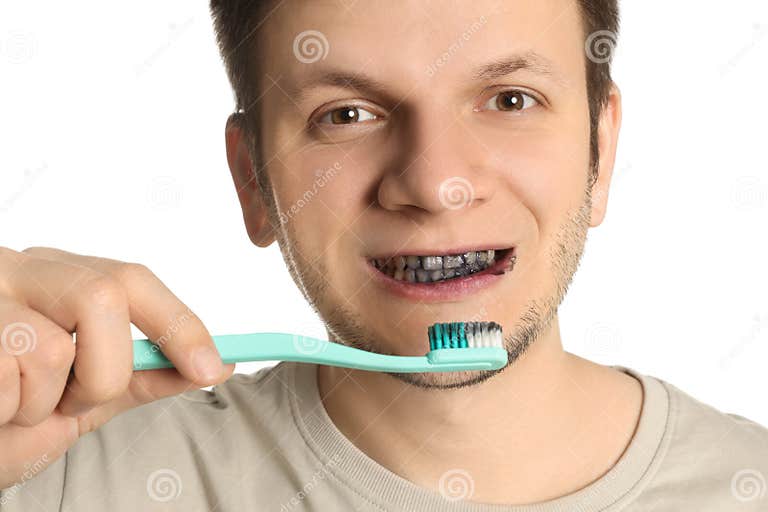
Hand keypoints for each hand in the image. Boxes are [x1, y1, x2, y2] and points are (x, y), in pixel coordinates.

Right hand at [0, 246, 233, 489]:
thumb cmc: (14, 412)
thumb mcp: (88, 394)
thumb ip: (146, 375)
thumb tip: (217, 363)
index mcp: (59, 276)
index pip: (132, 280)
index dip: (178, 323)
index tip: (211, 368)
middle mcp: (20, 270)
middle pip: (105, 296)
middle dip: (108, 369)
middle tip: (79, 401)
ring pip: (54, 351)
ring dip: (46, 403)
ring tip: (18, 406)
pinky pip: (7, 378)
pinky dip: (8, 412)